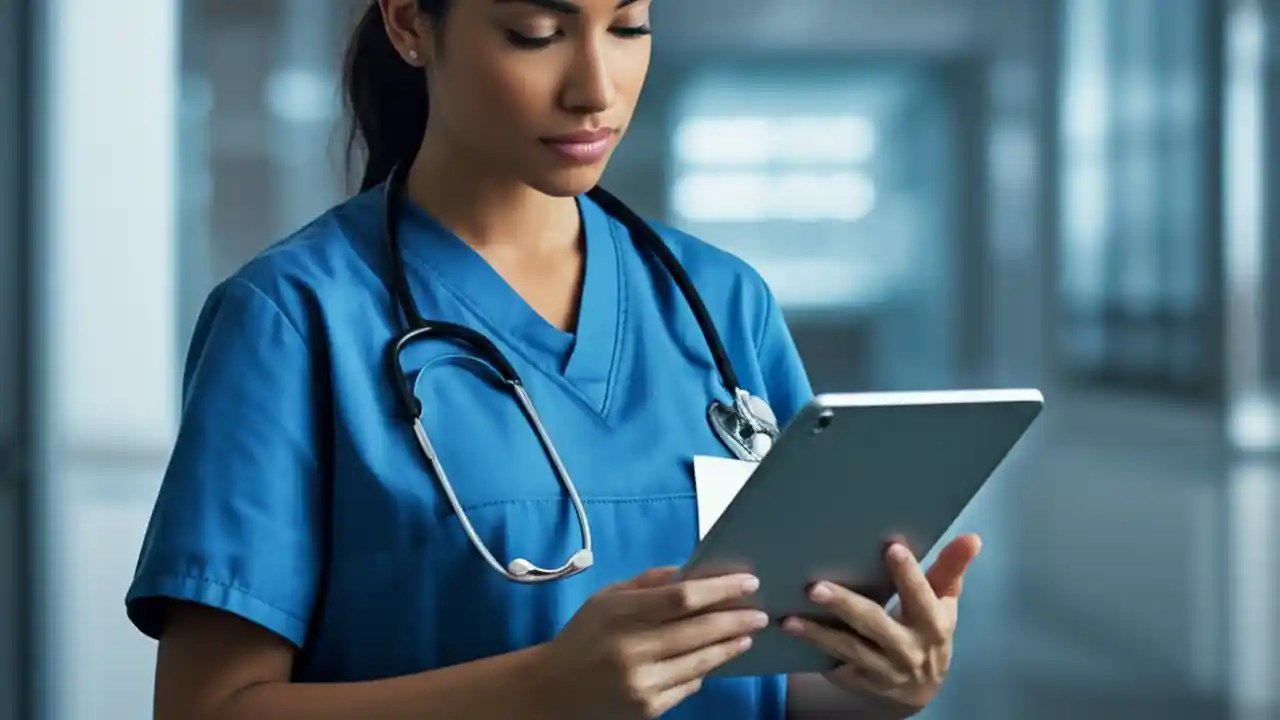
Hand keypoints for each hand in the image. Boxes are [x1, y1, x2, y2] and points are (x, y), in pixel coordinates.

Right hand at [539, 567, 767, 719]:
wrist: (553, 692)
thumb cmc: (583, 636)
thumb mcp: (606, 599)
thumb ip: (647, 583)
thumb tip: (693, 570)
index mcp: (620, 613)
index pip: (683, 597)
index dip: (721, 589)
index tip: (748, 582)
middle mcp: (632, 650)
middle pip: (700, 630)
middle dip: (736, 619)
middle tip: (760, 612)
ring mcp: (642, 683)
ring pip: (702, 662)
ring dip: (730, 647)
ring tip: (747, 635)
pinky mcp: (649, 709)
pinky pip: (690, 686)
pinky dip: (704, 670)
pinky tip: (715, 659)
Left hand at [781, 534, 982, 717]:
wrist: (919, 690)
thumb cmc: (928, 630)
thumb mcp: (944, 603)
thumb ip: (951, 570)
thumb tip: (972, 538)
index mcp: (934, 625)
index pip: (922, 597)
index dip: (909, 575)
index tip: (891, 547)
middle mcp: (909, 649)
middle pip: (875, 624)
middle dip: (845, 605)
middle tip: (815, 586)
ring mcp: (884, 670)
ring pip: (849, 649)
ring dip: (818, 634)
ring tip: (791, 618)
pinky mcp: (861, 682)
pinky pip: (835, 666)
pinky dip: (814, 650)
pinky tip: (790, 633)